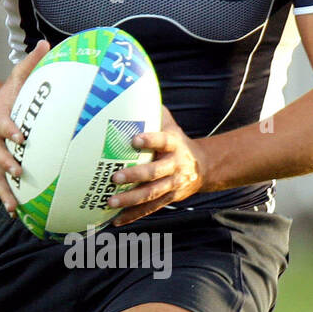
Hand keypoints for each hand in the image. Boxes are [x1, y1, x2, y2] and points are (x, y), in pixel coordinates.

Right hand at [0, 39, 50, 212]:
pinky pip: (1, 185)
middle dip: (7, 163)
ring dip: (4, 191)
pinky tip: (18, 214)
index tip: (21, 135)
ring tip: (14, 206)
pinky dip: (8, 199)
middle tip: (19, 171)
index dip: (10, 129)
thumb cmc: (13, 94)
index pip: (3, 124)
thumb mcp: (19, 77)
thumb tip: (47, 43)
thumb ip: (32, 63)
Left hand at [107, 105, 207, 223]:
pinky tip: (115, 220)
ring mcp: (172, 185)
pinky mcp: (168, 199)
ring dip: (130, 199)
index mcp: (174, 144)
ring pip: (151, 194)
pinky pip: (149, 209)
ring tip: (110, 201)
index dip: (150, 140)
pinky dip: (132, 215)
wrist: (203, 167)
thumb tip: (127, 90)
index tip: (134, 139)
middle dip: (135, 176)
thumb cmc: (175, 139)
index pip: (163, 141)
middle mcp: (175, 166)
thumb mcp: (170, 123)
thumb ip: (152, 111)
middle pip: (155, 173)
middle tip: (114, 177)